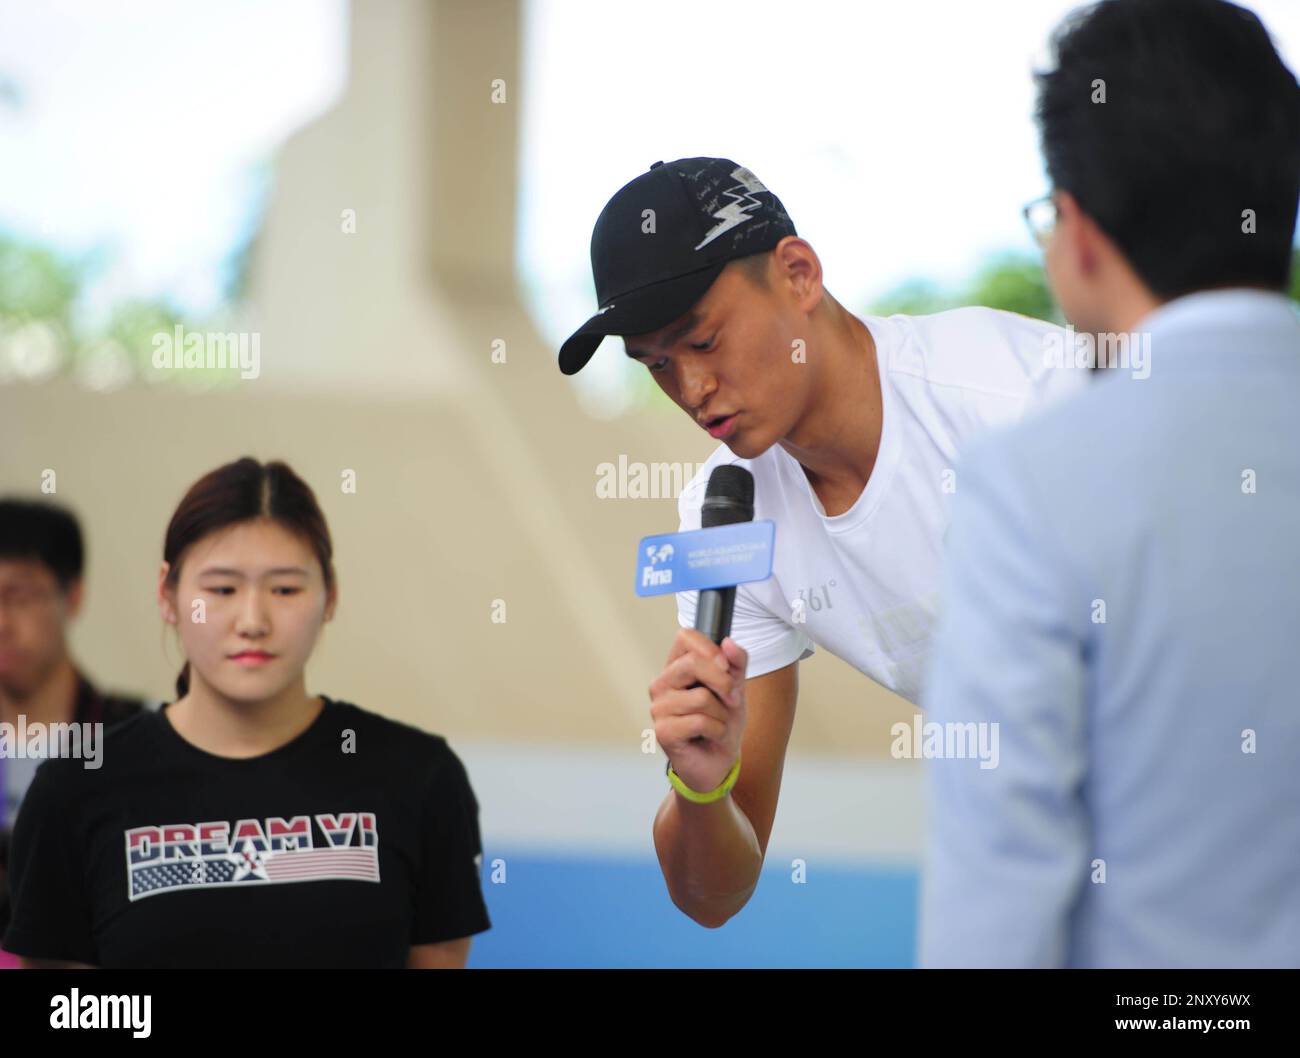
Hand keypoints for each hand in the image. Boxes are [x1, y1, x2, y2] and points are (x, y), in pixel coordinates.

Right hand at [649, 629, 747, 794]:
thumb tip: (728, 642)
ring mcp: (659, 707)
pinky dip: (717, 730)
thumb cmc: (722, 722)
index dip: (711, 648)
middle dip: (724, 682)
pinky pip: (700, 722)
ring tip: (718, 724)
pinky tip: (712, 737)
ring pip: (702, 697)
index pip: (686, 637)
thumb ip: (736, 663)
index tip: (727, 667)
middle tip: (733, 700)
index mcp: (676, 667)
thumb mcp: (736, 688)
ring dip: (722, 714)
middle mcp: (662, 684)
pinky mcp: (663, 731)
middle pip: (693, 663)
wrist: (718, 762)